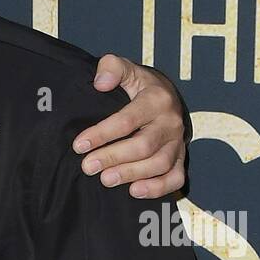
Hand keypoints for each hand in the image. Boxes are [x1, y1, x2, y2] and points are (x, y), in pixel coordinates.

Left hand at [74, 54, 186, 198]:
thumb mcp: (126, 70)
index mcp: (156, 99)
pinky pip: (175, 178)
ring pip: (159, 164)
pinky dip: (157, 188)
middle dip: (113, 157)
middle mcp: (171, 122)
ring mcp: (177, 142)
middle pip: (144, 145)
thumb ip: (111, 68)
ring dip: (131, 174)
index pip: (127, 120)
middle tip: (88, 167)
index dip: (102, 134)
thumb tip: (100, 82)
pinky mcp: (180, 159)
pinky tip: (134, 191)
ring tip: (105, 180)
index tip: (79, 145)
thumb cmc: (139, 87)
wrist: (165, 98)